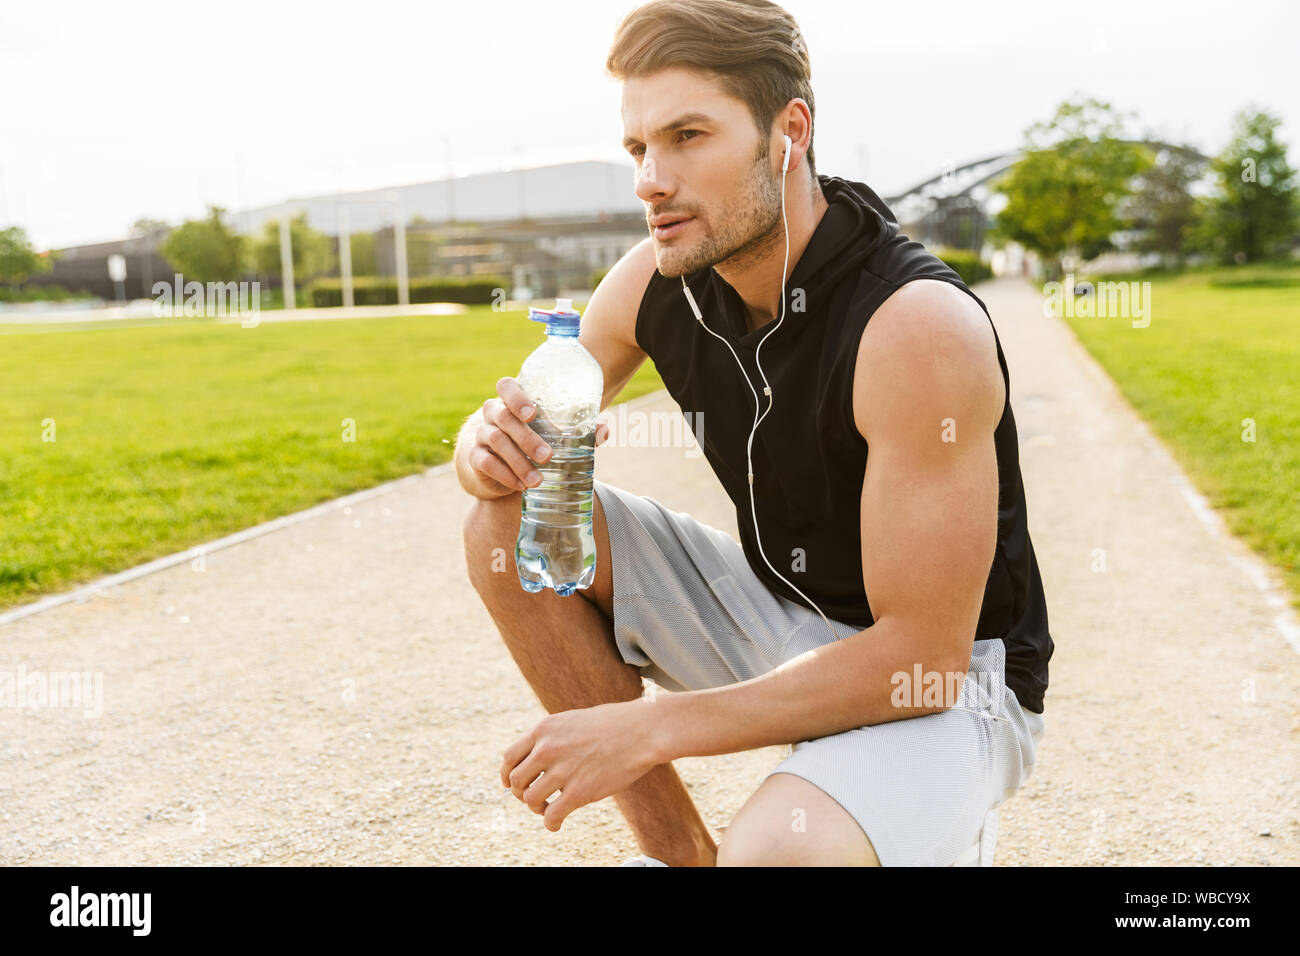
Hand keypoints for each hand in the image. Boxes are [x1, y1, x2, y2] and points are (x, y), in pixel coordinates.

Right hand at [468, 376, 609, 495]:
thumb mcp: (555, 436)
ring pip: (496, 440)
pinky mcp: (475, 457)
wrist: (503, 468)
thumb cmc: (535, 442)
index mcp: (512, 401)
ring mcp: (482, 434)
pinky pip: (485, 462)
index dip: (516, 396)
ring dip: (518, 461)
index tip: (531, 414)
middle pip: (504, 417)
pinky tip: (520, 485)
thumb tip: (604, 430)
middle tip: (548, 457)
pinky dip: (504, 474)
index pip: (506, 386)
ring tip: (537, 480)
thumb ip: (579, 433)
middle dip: (527, 438)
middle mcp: (494, 414)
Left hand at [500, 699, 661, 831]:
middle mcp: (548, 749)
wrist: (643, 731)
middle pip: (516, 781)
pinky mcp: (579, 792)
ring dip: (537, 809)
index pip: (509, 757)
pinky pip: (552, 816)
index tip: (512, 785)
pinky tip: (557, 825)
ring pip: (530, 800)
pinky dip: (551, 824)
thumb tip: (539, 755)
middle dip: (522, 794)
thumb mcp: (574, 720)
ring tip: (549, 809)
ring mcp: (563, 770)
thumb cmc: (614, 724)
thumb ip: (553, 736)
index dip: (508, 775)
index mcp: (544, 729)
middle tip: (536, 798)